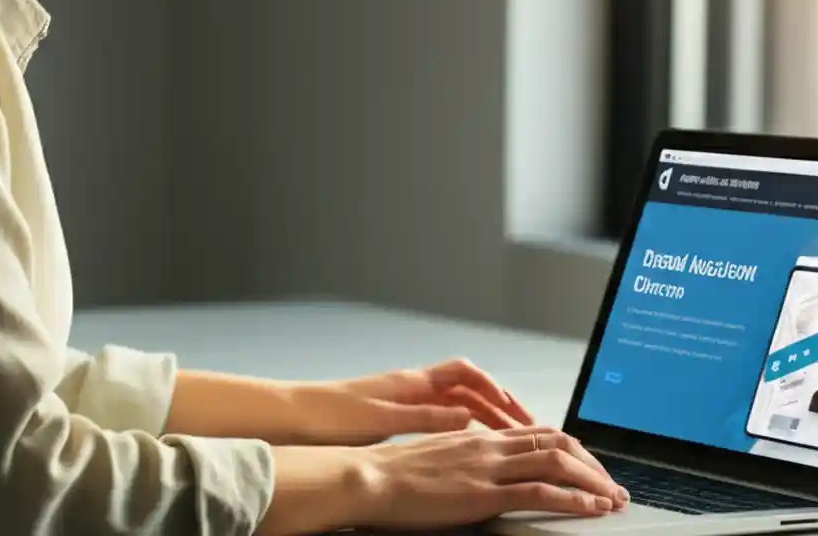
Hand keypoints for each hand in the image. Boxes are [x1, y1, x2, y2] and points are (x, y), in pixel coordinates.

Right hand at [257, 426, 629, 534]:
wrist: (370, 479)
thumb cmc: (394, 474)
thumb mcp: (437, 458)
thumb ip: (464, 459)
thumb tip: (479, 470)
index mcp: (479, 436)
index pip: (538, 432)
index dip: (570, 447)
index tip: (588, 465)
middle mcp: (490, 444)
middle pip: (557, 441)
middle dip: (592, 463)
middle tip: (611, 484)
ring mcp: (490, 466)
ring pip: (558, 460)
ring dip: (593, 479)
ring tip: (613, 498)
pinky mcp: (486, 492)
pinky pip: (542, 490)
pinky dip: (576, 498)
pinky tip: (593, 508)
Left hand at [291, 358, 535, 444]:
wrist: (294, 417)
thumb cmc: (331, 415)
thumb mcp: (383, 420)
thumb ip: (427, 418)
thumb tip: (468, 418)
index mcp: (412, 381)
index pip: (465, 374)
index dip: (493, 388)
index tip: (514, 408)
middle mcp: (412, 386)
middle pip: (466, 389)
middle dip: (497, 404)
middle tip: (523, 427)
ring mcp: (403, 399)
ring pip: (455, 403)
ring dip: (481, 416)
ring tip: (505, 437)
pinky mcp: (393, 416)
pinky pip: (439, 415)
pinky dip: (459, 425)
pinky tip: (466, 443)